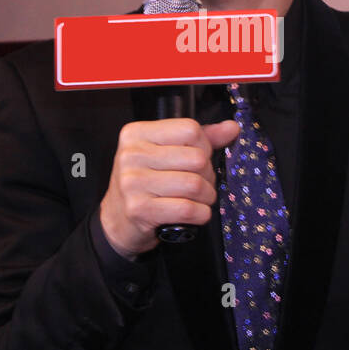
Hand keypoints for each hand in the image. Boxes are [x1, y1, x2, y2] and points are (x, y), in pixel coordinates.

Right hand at [99, 117, 240, 258]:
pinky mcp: (139, 209)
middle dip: (208, 175)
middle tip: (201, 183)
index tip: (198, 159)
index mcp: (137, 134)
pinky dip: (200, 214)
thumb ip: (198, 139)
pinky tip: (195, 214)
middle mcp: (132, 155)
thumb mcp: (164, 154)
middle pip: (197, 158)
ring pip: (195, 185)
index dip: (204, 146)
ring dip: (207, 197)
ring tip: (199, 199)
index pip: (190, 129)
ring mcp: (133, 182)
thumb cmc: (144, 184)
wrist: (117, 221)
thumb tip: (231, 128)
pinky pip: (188, 209)